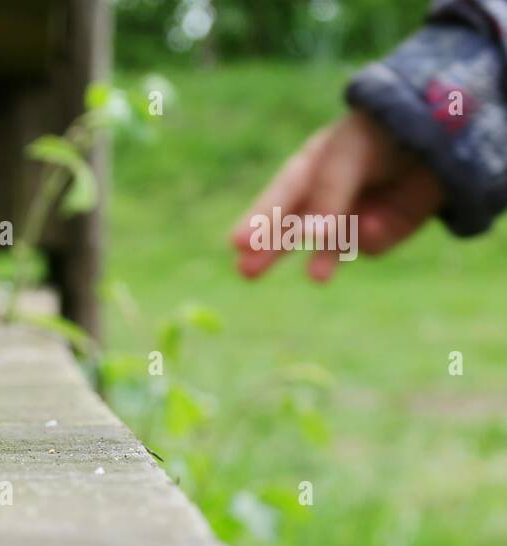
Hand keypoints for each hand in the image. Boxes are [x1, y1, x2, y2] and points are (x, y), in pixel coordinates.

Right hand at [229, 110, 444, 281]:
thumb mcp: (348, 156)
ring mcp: (351, 218)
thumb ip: (329, 195)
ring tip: (318, 278)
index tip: (236, 243)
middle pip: (290, 232)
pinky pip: (370, 243)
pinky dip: (373, 234)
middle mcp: (323, 199)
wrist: (444, 134)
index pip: (276, 200)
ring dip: (323, 259)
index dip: (256, 221)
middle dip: (270, 251)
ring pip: (328, 247)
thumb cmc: (382, 134)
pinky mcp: (381, 234)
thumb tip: (311, 237)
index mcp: (307, 170)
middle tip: (245, 272)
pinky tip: (381, 218)